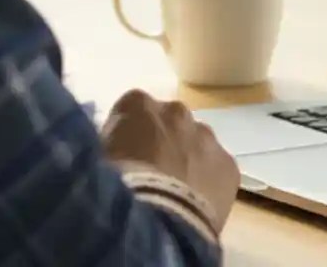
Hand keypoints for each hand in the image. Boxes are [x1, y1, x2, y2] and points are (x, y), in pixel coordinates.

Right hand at [101, 90, 240, 230]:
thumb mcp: (97, 159)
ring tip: (175, 191)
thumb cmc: (115, 188)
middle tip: (152, 173)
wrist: (154, 221)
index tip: (123, 154)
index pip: (132, 109)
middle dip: (162, 142)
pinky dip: (208, 182)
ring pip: (197, 144)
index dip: (127, 133)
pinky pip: (217, 169)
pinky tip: (195, 204)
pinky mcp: (229, 165)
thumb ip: (110, 146)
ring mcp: (207, 137)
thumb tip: (114, 151)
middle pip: (169, 122)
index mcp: (138, 105)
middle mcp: (176, 112)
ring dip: (187, 159)